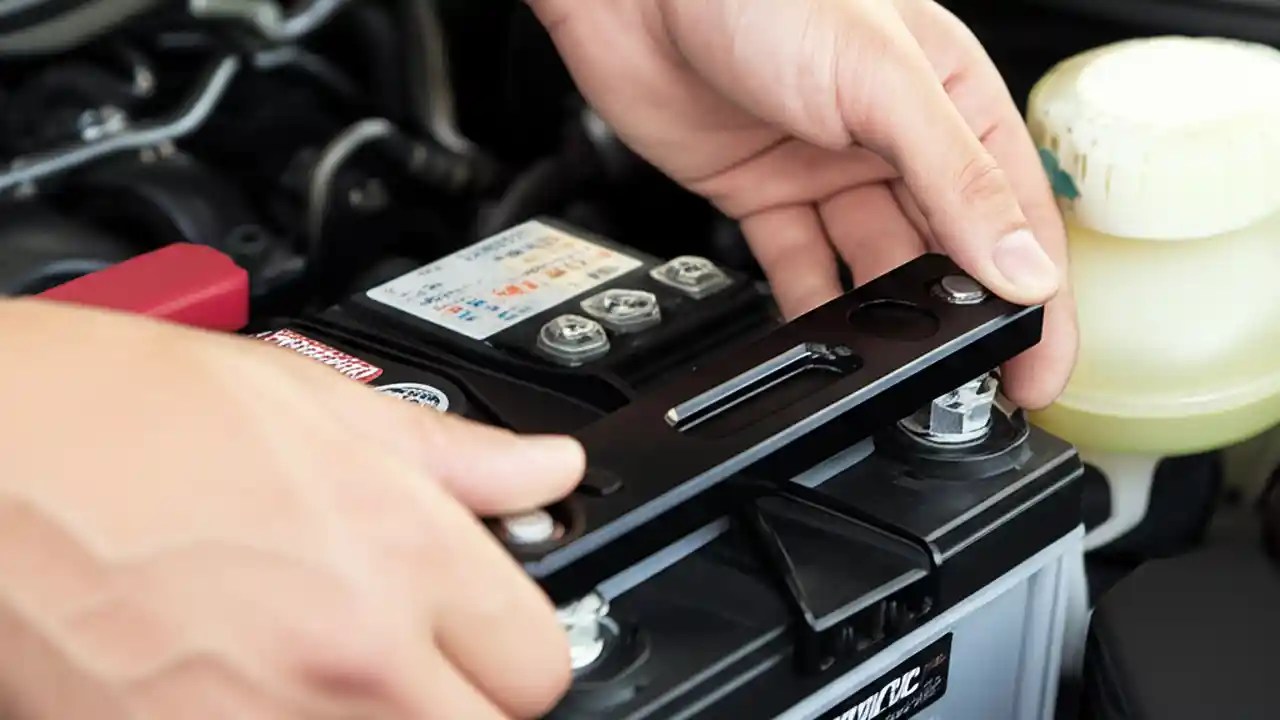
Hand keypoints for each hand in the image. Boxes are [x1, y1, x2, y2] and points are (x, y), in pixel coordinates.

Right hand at [0, 300, 581, 718]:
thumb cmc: (126, 415)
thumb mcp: (318, 404)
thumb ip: (458, 460)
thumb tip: (545, 471)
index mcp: (404, 559)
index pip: (540, 664)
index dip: (516, 643)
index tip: (486, 626)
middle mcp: (352, 660)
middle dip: (464, 699)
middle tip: (412, 651)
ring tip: (322, 664)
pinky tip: (252, 689)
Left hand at [530, 0, 1076, 407]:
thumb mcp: (880, 78)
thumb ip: (955, 176)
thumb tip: (1021, 265)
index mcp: (947, 93)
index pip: (1014, 208)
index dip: (1037, 290)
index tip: (1043, 362)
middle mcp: (893, 134)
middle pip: (948, 248)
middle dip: (965, 318)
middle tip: (977, 384)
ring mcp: (826, 168)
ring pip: (875, 265)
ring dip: (891, 318)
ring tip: (906, 368)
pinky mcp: (763, 194)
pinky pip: (799, 268)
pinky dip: (812, 308)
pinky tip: (830, 342)